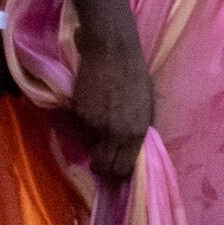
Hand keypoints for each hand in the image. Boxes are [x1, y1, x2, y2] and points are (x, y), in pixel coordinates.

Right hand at [71, 29, 153, 179]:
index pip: (123, 167)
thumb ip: (138, 130)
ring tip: (98, 123)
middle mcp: (113, 133)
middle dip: (101, 166)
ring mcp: (93, 123)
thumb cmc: (136, 76)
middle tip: (100, 161)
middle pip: (103, 165)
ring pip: (89, 144)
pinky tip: (91, 107)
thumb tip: (130, 148)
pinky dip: (83, 123)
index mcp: (136, 133)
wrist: (112, 52)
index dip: (118, 172)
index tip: (115, 170)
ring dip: (92, 140)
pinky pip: (79, 127)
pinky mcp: (77, 111)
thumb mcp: (146, 108)